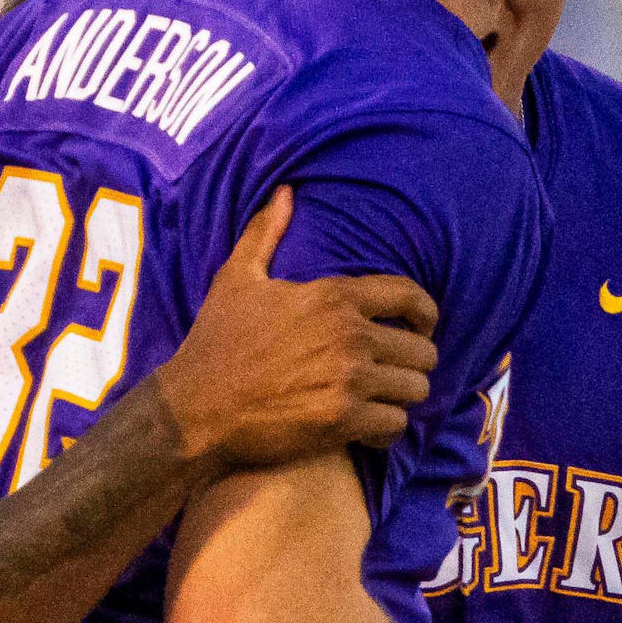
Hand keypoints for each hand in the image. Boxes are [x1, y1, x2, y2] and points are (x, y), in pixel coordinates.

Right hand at [150, 187, 439, 470]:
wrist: (194, 410)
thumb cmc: (216, 344)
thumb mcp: (236, 279)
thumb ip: (265, 233)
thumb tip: (285, 192)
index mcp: (333, 297)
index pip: (410, 296)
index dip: (427, 313)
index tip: (424, 326)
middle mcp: (350, 336)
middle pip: (422, 350)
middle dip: (413, 363)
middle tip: (397, 373)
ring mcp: (349, 380)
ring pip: (415, 390)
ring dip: (403, 397)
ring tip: (385, 400)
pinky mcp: (343, 421)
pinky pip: (395, 425)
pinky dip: (387, 430)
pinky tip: (370, 429)